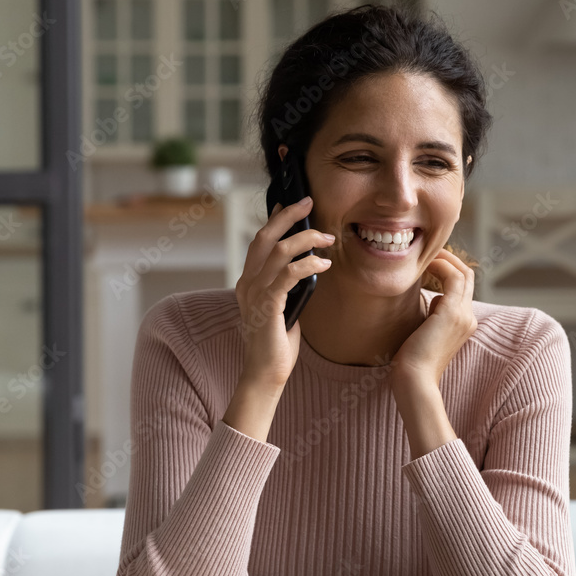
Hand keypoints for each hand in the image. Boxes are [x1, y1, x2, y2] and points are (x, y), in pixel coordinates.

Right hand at [234, 196, 335, 394]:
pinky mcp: (267, 306)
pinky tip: (324, 264)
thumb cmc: (276, 344)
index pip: (259, 242)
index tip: (289, 203)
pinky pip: (289, 274)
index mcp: (248, 282)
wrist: (265, 374)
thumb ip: (288, 286)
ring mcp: (254, 294)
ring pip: (279, 251)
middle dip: (288, 215)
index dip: (274, 219)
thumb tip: (308, 267)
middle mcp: (247, 283)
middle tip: (308, 201)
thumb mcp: (283, 307)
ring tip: (328, 238)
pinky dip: (309, 264)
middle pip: (264, 236)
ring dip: (306, 239)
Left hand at [390, 248, 477, 388]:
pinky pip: (454, 277)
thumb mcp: (425, 333)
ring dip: (445, 260)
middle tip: (428, 253)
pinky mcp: (452, 312)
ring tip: (426, 255)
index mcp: (464, 324)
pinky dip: (441, 266)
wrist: (415, 381)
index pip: (464, 288)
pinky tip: (425, 265)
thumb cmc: (412, 362)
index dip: (449, 271)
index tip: (430, 264)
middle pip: (468, 277)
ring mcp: (463, 315)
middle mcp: (468, 318)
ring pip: (463, 273)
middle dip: (449, 260)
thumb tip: (428, 300)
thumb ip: (431, 317)